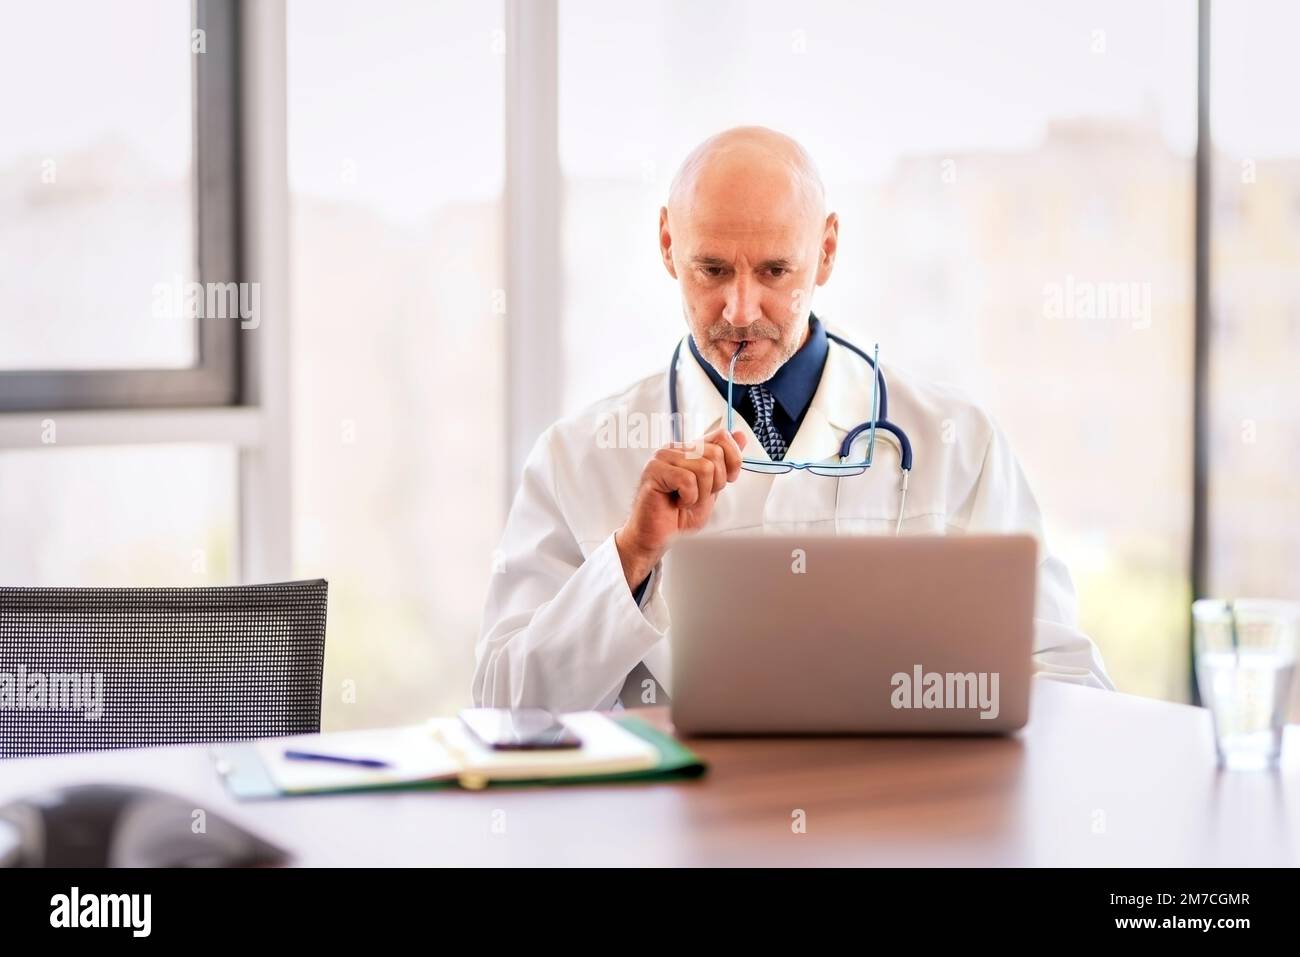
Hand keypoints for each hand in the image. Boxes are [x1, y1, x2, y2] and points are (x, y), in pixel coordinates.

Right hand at [614, 428, 746, 588]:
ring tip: (686, 500)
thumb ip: (725, 463)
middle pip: (715, 454)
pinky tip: (677, 502)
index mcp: (689, 449)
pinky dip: (688, 498)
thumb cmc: (679, 515)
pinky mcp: (654, 470)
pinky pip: (687, 480)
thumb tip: (740, 434)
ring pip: (704, 467)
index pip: (721, 436)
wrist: (658, 537)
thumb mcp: (712, 488)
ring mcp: (662, 457)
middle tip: (698, 496)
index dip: (733, 460)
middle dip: (715, 483)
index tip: (727, 480)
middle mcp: (675, 449)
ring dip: (701, 493)